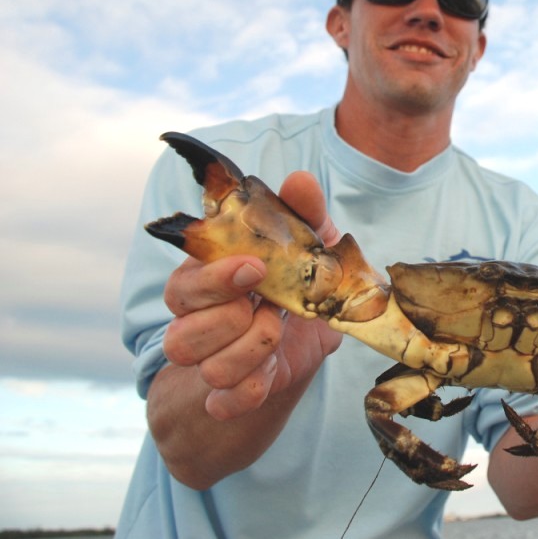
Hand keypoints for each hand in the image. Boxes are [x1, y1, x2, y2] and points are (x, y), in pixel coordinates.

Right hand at [161, 171, 343, 419]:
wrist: (299, 352)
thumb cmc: (297, 288)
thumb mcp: (309, 249)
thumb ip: (304, 215)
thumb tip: (298, 180)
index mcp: (206, 280)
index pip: (185, 281)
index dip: (216, 278)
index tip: (255, 268)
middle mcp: (195, 322)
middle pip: (183, 332)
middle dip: (236, 321)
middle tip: (271, 307)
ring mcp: (206, 363)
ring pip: (206, 367)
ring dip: (250, 352)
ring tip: (276, 333)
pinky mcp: (226, 397)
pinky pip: (224, 401)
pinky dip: (251, 389)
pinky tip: (271, 371)